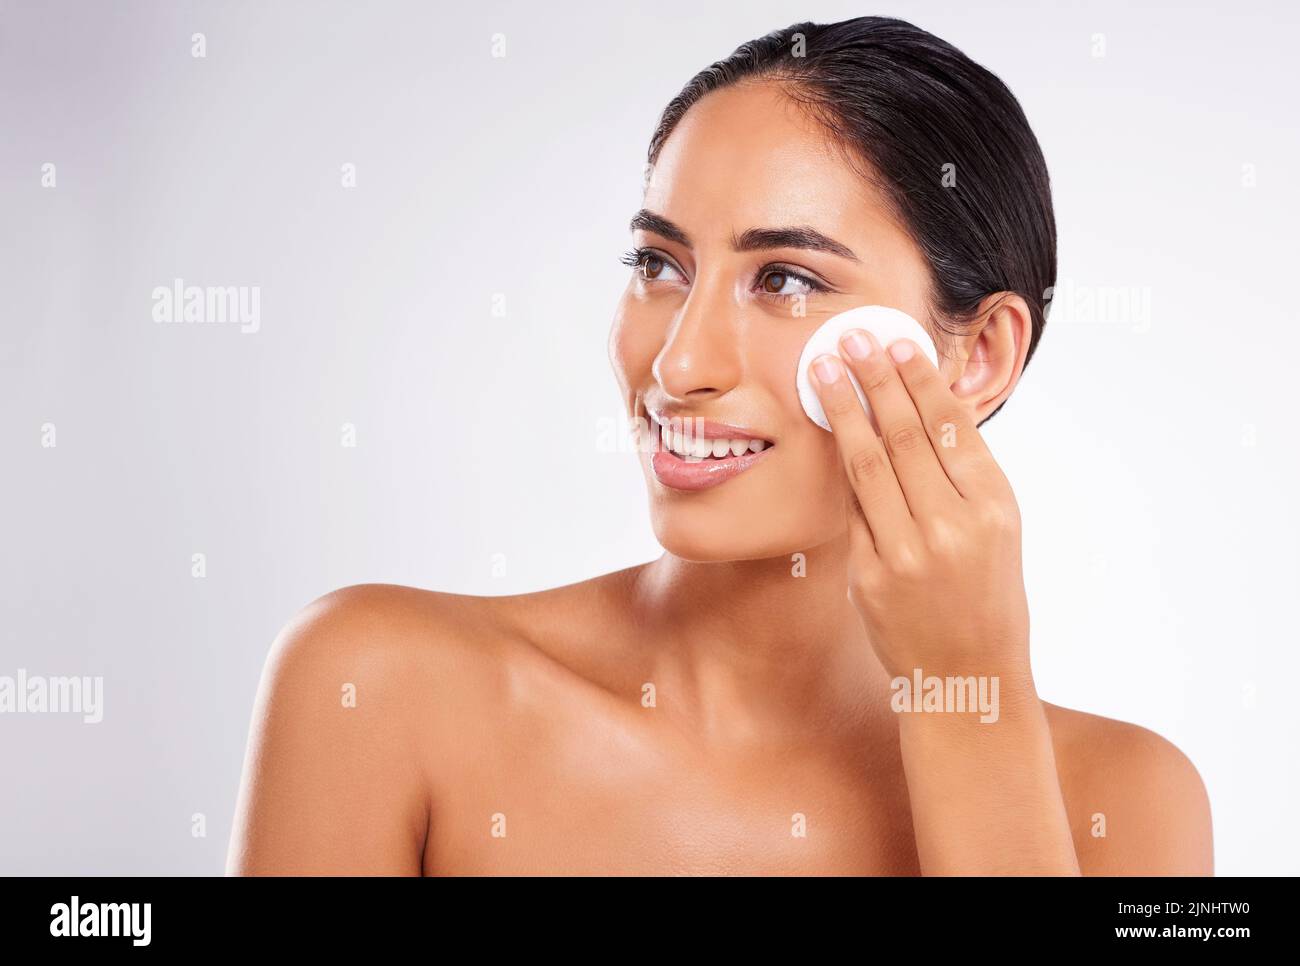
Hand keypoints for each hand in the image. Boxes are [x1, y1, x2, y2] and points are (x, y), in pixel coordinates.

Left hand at [808, 329, 1030, 683]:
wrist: (967, 677)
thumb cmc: (986, 596)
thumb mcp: (997, 530)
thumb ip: (965, 474)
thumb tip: (929, 407)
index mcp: (994, 507)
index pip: (951, 426)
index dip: (919, 380)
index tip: (898, 343)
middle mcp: (954, 525)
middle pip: (905, 434)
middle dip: (875, 378)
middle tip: (850, 337)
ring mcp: (908, 551)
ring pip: (869, 461)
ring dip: (844, 407)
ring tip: (823, 369)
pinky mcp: (870, 574)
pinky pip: (853, 506)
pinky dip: (841, 462)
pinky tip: (828, 429)